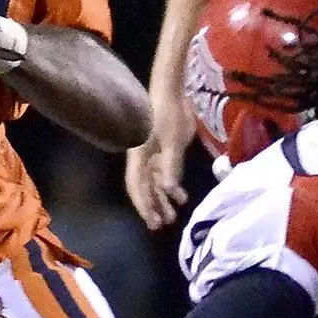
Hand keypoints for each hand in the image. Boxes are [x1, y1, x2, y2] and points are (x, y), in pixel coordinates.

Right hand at [124, 101, 195, 229]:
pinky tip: (180, 197)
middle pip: (144, 188)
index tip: (152, 220)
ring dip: (163, 200)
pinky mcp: (163, 152)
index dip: (143, 204)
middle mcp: (142, 160)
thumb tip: (167, 188)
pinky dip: (172, 186)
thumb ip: (171, 165)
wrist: (172, 92)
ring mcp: (152, 156)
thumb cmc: (168, 114)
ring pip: (155, 184)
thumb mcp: (173, 140)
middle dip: (152, 207)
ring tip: (172, 217)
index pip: (136, 186)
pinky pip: (165, 174)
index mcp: (138, 157)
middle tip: (161, 225)